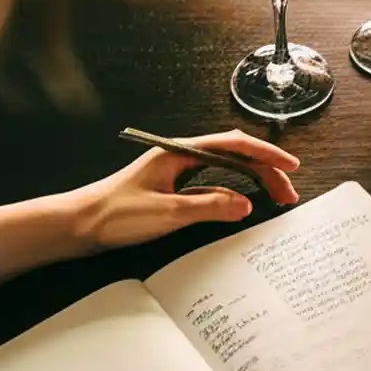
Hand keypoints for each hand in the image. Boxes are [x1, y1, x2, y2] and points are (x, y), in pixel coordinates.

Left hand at [64, 129, 299, 251]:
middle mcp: (181, 157)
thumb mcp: (167, 212)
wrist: (80, 225)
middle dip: (265, 171)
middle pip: (234, 157)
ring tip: (275, 198)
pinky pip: (212, 186)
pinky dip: (234, 193)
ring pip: (226, 171)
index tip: (289, 166)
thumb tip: (246, 204)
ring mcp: (177, 173)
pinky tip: (243, 204)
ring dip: (252, 182)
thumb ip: (209, 207)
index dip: (265, 154)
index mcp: (179, 152)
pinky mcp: (173, 190)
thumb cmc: (115, 215)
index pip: (233, 145)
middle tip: (288, 193)